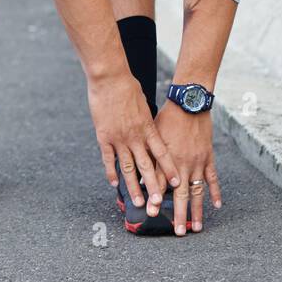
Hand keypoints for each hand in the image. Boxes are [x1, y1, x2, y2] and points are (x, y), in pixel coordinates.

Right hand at [87, 70, 179, 217]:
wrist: (110, 78)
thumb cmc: (129, 88)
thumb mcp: (144, 106)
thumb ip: (147, 123)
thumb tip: (151, 133)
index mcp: (148, 127)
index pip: (162, 153)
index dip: (169, 169)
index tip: (177, 182)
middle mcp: (135, 136)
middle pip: (146, 166)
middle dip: (153, 186)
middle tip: (158, 203)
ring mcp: (119, 138)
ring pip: (127, 168)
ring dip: (133, 186)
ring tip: (137, 201)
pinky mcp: (104, 137)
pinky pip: (108, 159)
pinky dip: (111, 172)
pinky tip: (114, 184)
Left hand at [154, 100, 221, 234]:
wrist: (189, 102)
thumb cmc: (167, 118)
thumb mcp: (153, 136)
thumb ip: (149, 156)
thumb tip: (138, 172)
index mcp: (165, 159)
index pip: (159, 185)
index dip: (155, 200)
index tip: (152, 214)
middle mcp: (181, 164)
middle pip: (180, 194)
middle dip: (179, 215)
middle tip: (179, 232)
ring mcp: (197, 162)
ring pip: (197, 191)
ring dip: (197, 210)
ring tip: (197, 227)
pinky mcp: (208, 156)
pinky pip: (212, 178)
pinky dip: (215, 192)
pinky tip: (217, 205)